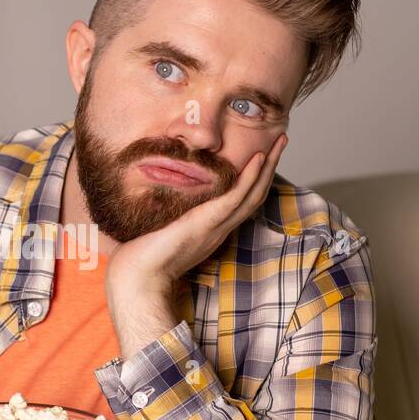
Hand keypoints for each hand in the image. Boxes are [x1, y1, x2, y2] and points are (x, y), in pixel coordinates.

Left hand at [107, 133, 287, 297]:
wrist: (138, 278)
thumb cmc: (142, 257)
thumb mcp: (162, 229)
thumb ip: (170, 215)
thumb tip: (158, 195)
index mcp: (212, 230)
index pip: (242, 201)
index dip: (256, 179)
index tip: (262, 156)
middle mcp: (220, 229)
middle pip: (255, 195)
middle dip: (270, 167)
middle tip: (281, 141)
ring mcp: (217, 227)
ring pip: (253, 194)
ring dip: (268, 166)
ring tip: (279, 142)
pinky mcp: (208, 223)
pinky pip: (235, 198)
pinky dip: (249, 178)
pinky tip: (258, 158)